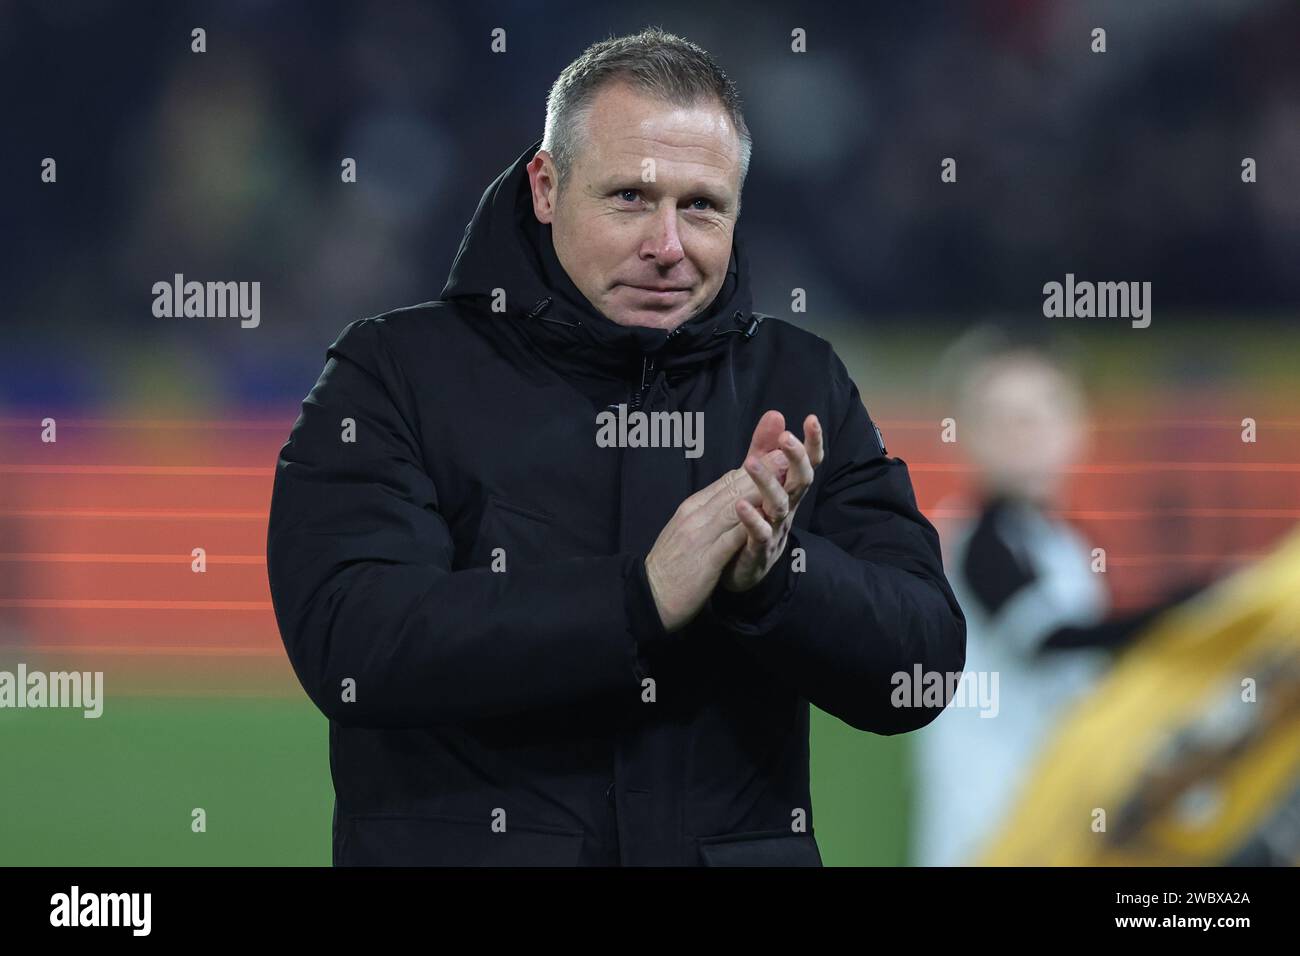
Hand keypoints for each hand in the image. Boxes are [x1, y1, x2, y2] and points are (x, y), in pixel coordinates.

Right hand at [643, 445, 791, 632]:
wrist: (648, 597)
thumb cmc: (670, 567)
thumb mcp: (686, 532)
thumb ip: (706, 514)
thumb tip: (727, 499)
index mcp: (692, 509)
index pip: (725, 482)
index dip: (752, 466)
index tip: (774, 452)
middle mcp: (695, 516)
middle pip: (732, 488)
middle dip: (760, 469)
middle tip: (786, 451)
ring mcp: (699, 536)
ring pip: (733, 506)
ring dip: (759, 488)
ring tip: (782, 474)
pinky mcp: (705, 560)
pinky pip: (730, 538)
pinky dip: (749, 524)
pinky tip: (768, 516)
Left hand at [720, 411, 823, 592]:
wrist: (738, 570)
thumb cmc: (751, 520)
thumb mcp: (757, 480)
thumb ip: (764, 448)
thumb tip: (776, 414)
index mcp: (788, 491)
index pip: (807, 464)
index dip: (813, 443)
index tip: (811, 419)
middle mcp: (787, 509)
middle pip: (800, 482)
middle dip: (796, 458)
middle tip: (787, 438)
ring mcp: (775, 530)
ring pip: (779, 505)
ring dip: (767, 483)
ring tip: (750, 463)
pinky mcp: (759, 551)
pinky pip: (759, 534)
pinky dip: (751, 519)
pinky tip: (740, 505)